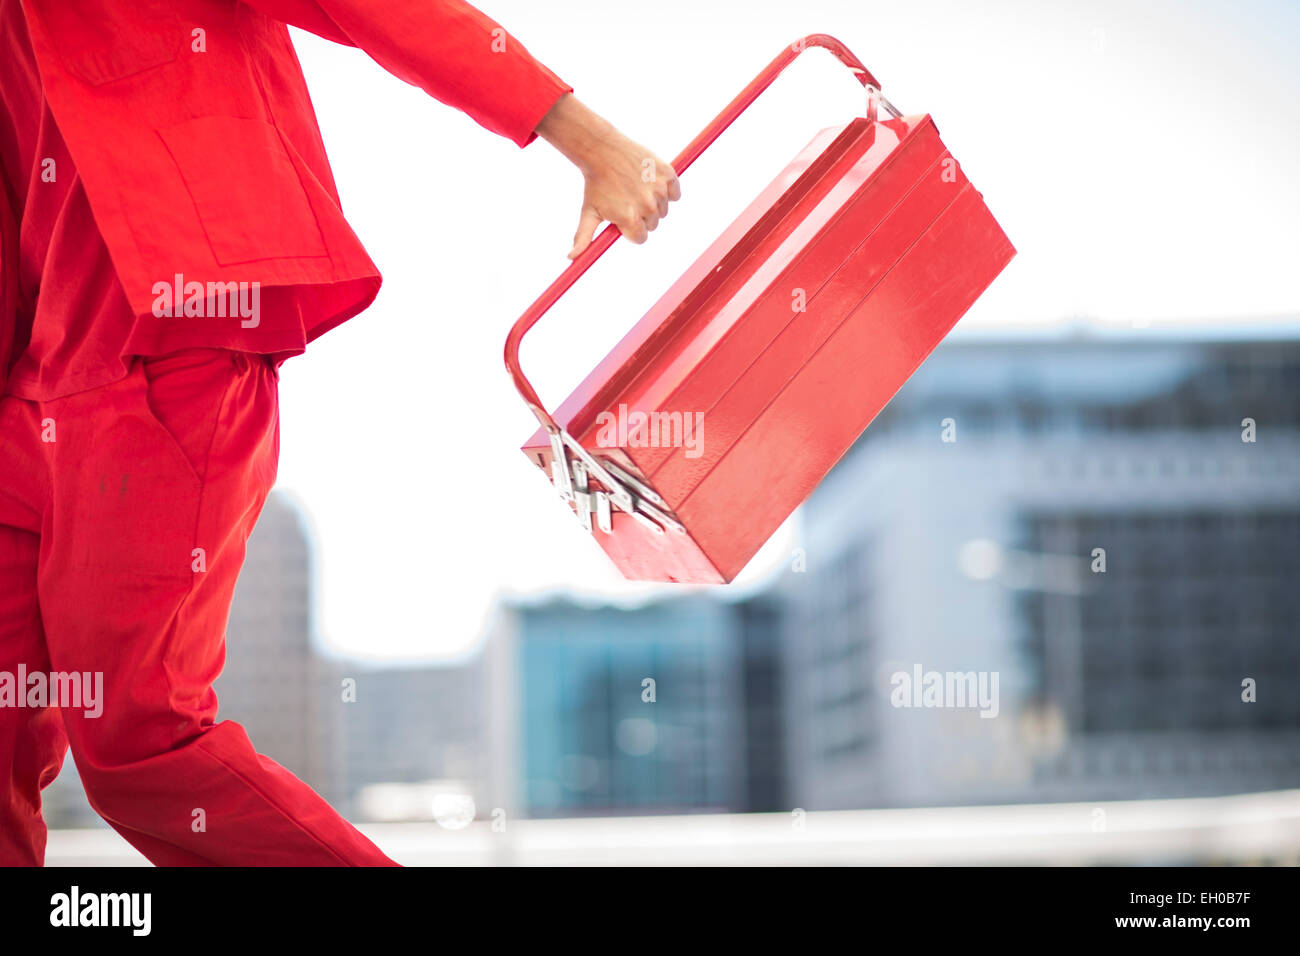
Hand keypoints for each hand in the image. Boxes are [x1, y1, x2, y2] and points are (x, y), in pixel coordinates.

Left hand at [535, 93, 681, 257]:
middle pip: (652, 224)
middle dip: (642, 215)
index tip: (622, 214)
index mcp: (630, 219)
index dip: (630, 227)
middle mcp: (647, 207)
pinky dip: (667, 190)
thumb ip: (583, 238)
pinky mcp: (668, 175)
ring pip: (663, 209)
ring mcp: (659, 190)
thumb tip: (571, 257)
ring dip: (653, 202)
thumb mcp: (589, 212)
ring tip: (636, 187)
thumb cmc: (595, 184)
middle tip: (627, 197)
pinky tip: (650, 181)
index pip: (640, 238)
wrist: (603, 150)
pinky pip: (675, 194)